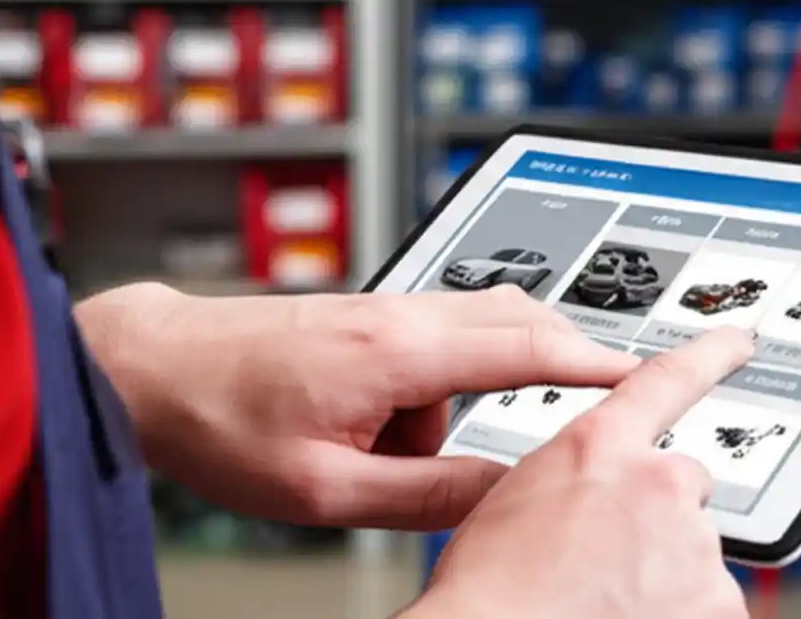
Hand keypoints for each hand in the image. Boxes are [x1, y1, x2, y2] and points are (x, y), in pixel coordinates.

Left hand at [74, 282, 639, 529]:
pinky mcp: (370, 316)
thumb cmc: (220, 420)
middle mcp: (400, 314)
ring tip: (396, 454)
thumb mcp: (325, 488)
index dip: (596, 361)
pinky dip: (440, 385)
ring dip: (476, 389)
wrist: (152, 366)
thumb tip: (500, 492)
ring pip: (478, 333)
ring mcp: (385, 308)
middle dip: (563, 358)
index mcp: (397, 350)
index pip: (527, 346)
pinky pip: (438, 342)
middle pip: (521, 319)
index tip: (648, 370)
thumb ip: (426, 493)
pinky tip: (381, 434)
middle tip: (583, 399)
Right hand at [403, 328, 754, 618]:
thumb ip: (578, 478)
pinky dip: (682, 612)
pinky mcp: (718, 601)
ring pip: (694, 550)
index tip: (738, 340)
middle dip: (656, 519)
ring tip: (605, 600)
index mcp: (600, 448)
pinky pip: (710, 601)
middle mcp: (658, 483)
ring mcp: (693, 544)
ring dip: (666, 572)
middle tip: (607, 559)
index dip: (710, 355)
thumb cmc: (490, 592)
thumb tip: (600, 496)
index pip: (667, 382)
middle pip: (682, 488)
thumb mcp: (517, 500)